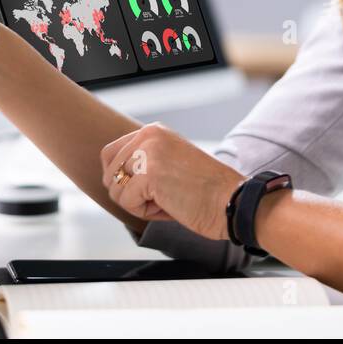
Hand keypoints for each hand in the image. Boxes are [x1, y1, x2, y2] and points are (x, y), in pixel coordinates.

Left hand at [100, 122, 245, 240]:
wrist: (233, 201)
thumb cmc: (205, 191)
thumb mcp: (168, 163)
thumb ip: (142, 161)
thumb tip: (110, 176)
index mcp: (153, 131)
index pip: (110, 155)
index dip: (122, 180)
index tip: (149, 188)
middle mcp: (148, 135)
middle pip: (110, 175)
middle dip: (132, 194)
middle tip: (164, 195)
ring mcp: (148, 152)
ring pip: (116, 190)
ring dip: (140, 204)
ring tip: (169, 199)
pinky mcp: (149, 174)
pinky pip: (127, 202)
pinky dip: (146, 212)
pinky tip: (171, 206)